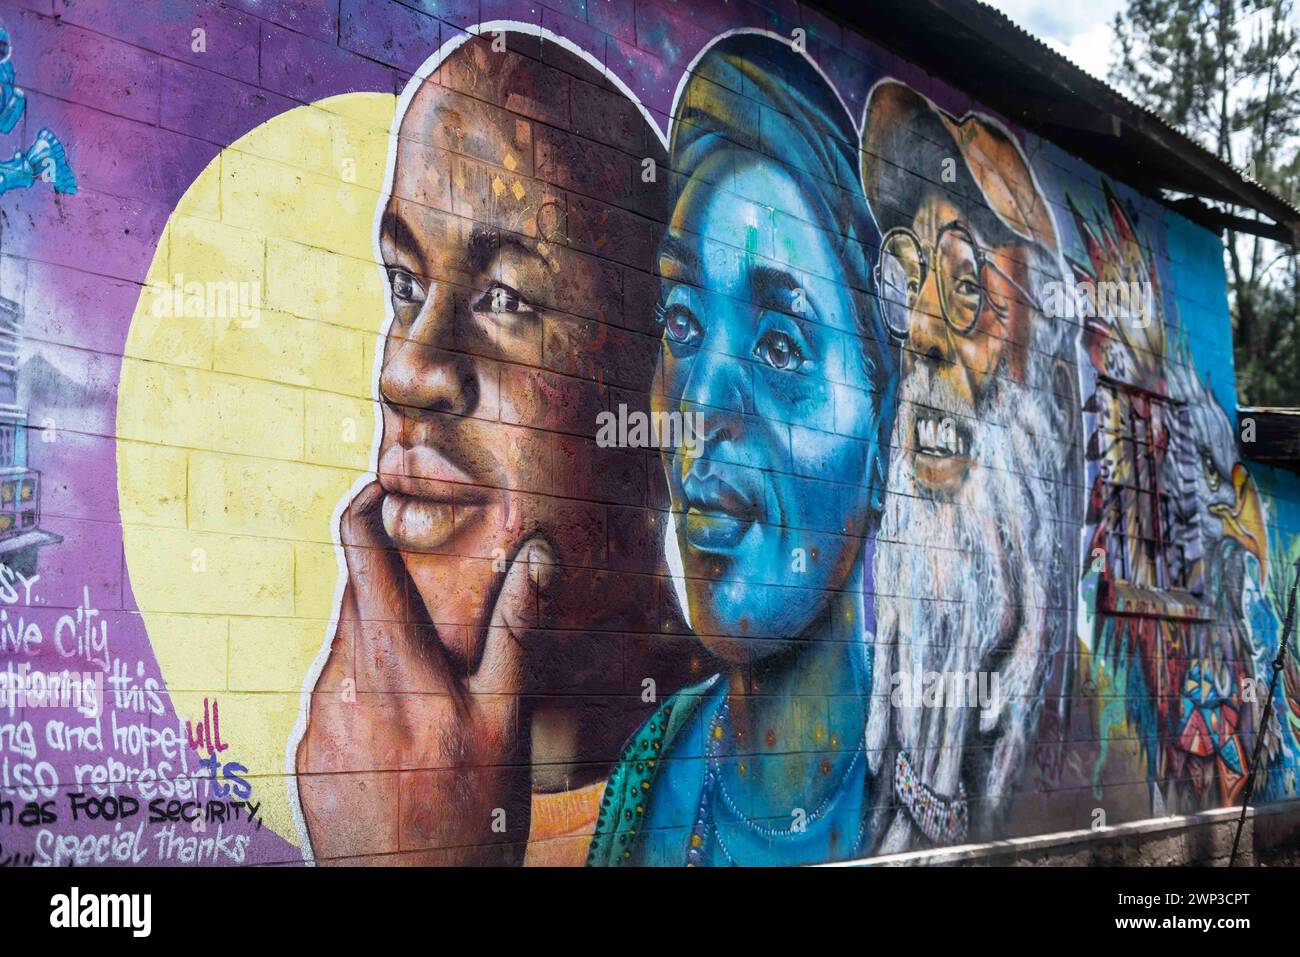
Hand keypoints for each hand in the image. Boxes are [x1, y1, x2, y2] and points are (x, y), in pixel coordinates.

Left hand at [296, 482, 552, 864]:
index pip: (363, 560)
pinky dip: (368, 699)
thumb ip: (515, 632)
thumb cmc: (472, 817)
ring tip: (430, 701)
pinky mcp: (307, 759)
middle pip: (354, 603)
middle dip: (389, 590)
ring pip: (346, 654)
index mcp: (399, 670)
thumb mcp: (504, 723)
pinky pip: (335, 703)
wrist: (411, 900)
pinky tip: (402, 744)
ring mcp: (318, 726)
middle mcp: (346, 689)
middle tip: (434, 606)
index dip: (364, 510)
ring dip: (383, 650)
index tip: (381, 488)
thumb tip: (538, 554)